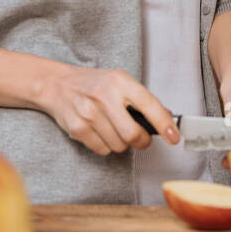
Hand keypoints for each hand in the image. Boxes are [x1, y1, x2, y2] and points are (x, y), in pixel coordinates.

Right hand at [38, 65, 180, 155]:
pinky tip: (100, 132)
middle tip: (140, 139)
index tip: (174, 137)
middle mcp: (104, 95)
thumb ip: (139, 99)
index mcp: (120, 81)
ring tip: (114, 129)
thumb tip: (164, 120)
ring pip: (118, 145)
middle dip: (141, 141)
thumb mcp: (118, 81)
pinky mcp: (77, 128)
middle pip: (133, 134)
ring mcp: (89, 113)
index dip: (164, 123)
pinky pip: (102, 150)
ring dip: (122, 143)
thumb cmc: (93, 84)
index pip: (149, 104)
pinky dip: (106, 146)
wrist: (56, 85)